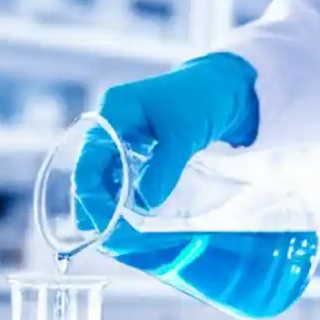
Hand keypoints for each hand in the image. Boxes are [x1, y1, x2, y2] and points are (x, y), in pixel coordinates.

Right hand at [74, 52, 258, 228]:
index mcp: (114, 111)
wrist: (230, 86)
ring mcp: (125, 135)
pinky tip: (130, 215)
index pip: (89, 160)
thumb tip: (143, 205)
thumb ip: (163, 170)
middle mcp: (112, 123)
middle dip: (96, 202)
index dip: (90, 194)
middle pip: (92, 169)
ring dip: (110, 201)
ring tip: (115, 230)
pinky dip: (125, 195)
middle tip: (105, 234)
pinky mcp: (140, 147)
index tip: (100, 223)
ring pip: (106, 175)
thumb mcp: (184, 135)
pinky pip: (124, 175)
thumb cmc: (205, 98)